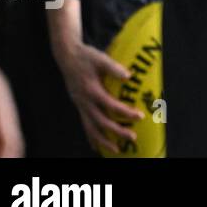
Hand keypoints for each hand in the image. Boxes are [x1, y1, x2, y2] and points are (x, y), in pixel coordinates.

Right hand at [54, 39, 143, 153]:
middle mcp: (84, 100)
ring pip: (90, 127)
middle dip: (116, 131)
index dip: (124, 112)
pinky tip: (96, 146)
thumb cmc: (86, 56)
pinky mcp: (78, 105)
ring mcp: (79, 105)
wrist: (67, 56)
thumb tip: (128, 76)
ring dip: (103, 140)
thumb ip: (114, 68)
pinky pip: (84, 124)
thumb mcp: (100, 58)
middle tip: (133, 137)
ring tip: (116, 150)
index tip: (139, 116)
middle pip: (100, 121)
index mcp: (90, 90)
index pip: (109, 105)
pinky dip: (91, 136)